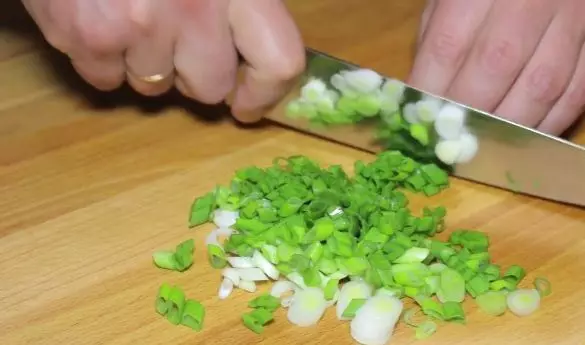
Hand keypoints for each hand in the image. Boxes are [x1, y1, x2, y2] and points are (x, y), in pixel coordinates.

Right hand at [21, 0, 304, 121]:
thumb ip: (242, 1)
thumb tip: (256, 48)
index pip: (277, 62)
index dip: (265, 94)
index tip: (250, 104)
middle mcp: (194, 8)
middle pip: (211, 87)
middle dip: (197, 75)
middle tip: (180, 42)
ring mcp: (138, 25)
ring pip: (155, 87)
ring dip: (147, 63)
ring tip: (132, 13)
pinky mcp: (87, 36)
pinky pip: (106, 80)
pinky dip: (103, 60)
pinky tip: (100, 18)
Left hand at [409, 0, 584, 135]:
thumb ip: (436, 40)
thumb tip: (423, 97)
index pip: (448, 45)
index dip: (432, 91)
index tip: (421, 121)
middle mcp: (530, 2)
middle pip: (495, 67)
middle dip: (468, 113)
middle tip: (453, 138)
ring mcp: (571, 20)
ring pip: (541, 87)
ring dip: (508, 128)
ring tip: (486, 145)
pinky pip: (577, 93)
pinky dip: (548, 124)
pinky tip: (525, 138)